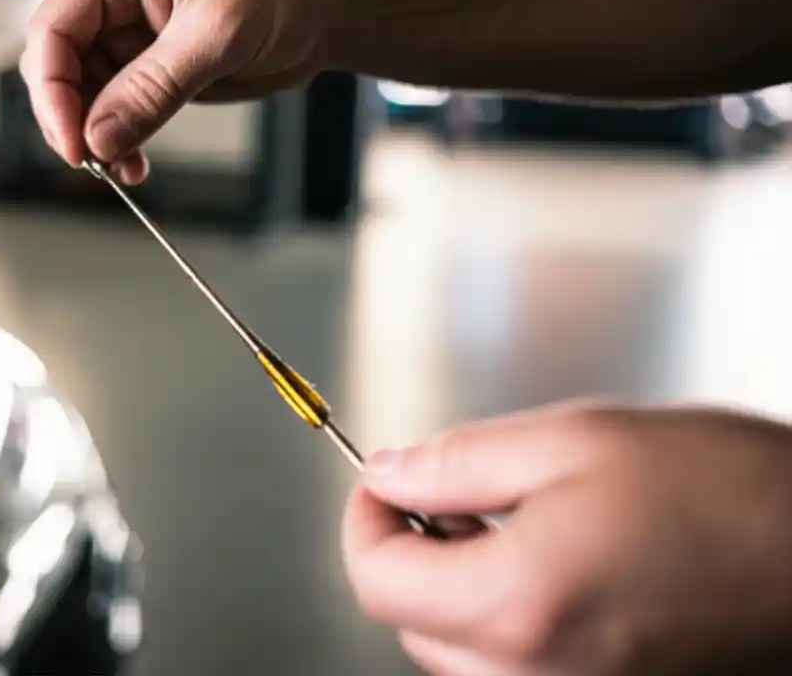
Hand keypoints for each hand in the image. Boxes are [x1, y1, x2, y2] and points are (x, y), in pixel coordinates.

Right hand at [20, 0, 340, 182]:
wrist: (333, 5)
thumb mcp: (218, 31)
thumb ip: (155, 86)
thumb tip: (102, 137)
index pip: (56, 26)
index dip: (53, 87)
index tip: (71, 139)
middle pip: (61, 61)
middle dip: (70, 114)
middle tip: (91, 160)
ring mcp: (134, 32)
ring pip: (87, 91)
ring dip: (97, 135)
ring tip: (120, 168)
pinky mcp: (155, 65)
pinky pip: (120, 106)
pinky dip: (121, 138)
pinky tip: (132, 161)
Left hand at [342, 401, 791, 674]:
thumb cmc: (728, 493)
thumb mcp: (574, 440)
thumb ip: (457, 463)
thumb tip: (387, 474)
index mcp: (517, 604)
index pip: (375, 580)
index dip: (363, 519)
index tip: (380, 482)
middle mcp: (533, 675)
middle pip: (409, 622)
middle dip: (413, 552)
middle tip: (453, 495)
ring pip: (455, 652)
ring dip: (457, 588)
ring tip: (515, 526)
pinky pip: (511, 670)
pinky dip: (505, 621)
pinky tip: (552, 567)